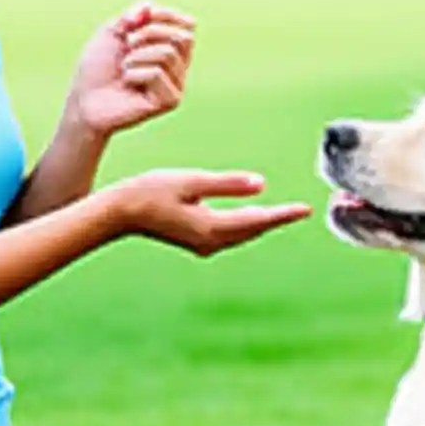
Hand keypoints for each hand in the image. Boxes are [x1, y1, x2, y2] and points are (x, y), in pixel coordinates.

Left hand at [65, 0, 196, 137]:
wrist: (85, 99)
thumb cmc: (97, 68)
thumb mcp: (112, 32)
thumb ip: (132, 17)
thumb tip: (149, 5)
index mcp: (170, 48)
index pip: (186, 25)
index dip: (164, 16)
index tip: (139, 18)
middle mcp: (178, 67)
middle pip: (182, 37)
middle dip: (149, 33)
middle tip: (127, 45)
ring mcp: (176, 85)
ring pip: (168, 54)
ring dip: (137, 56)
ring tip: (124, 68)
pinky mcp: (170, 101)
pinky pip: (158, 74)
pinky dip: (136, 74)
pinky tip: (127, 83)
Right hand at [103, 170, 311, 256]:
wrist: (119, 213)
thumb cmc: (151, 191)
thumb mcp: (191, 181)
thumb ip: (226, 184)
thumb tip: (261, 184)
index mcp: (212, 227)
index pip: (257, 220)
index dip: (283, 214)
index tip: (306, 209)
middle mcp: (211, 241)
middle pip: (253, 230)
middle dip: (276, 220)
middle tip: (302, 211)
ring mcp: (202, 244)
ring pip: (242, 234)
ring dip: (262, 224)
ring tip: (283, 214)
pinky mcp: (194, 240)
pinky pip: (229, 234)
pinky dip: (245, 225)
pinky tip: (251, 218)